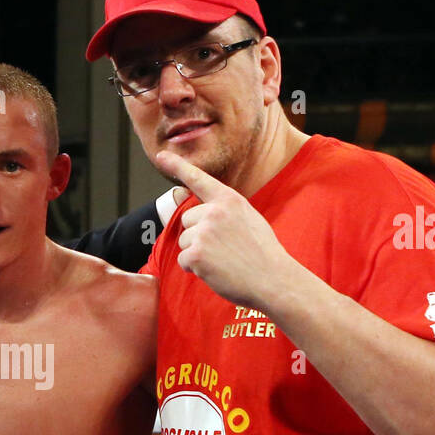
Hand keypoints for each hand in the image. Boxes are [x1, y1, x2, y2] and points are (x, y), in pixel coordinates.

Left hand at [154, 150, 297, 310]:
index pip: (199, 179)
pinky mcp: (196, 253)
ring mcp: (204, 232)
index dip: (178, 166)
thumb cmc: (262, 253)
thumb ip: (224, 211)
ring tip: (223, 260)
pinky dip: (195, 269)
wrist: (272, 279)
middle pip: (187, 220)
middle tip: (224, 249)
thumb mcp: (248, 218)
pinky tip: (216, 271)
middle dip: (198, 235)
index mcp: (229, 199)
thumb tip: (199, 216)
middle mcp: (214, 211)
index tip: (162, 155)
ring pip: (184, 241)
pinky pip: (184, 260)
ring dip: (197, 254)